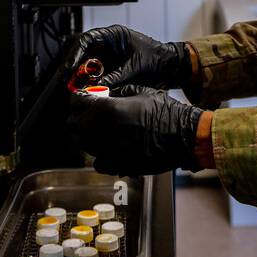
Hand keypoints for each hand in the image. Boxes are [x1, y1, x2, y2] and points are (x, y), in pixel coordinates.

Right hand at [66, 25, 190, 90]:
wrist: (170, 67)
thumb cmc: (157, 59)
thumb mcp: (136, 67)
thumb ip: (117, 76)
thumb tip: (99, 87)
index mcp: (114, 35)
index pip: (87, 39)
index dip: (75, 52)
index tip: (70, 66)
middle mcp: (108, 44)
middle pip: (83, 53)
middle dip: (74, 66)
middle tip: (68, 80)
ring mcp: (108, 56)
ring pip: (87, 65)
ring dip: (81, 76)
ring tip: (76, 87)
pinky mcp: (110, 68)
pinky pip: (95, 75)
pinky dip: (90, 82)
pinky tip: (88, 90)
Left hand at [66, 85, 204, 175]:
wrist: (183, 136)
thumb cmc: (166, 112)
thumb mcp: (140, 91)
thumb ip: (116, 92)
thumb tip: (104, 93)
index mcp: (106, 109)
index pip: (76, 102)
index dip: (78, 99)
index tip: (83, 99)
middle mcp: (101, 131)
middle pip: (74, 125)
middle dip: (79, 117)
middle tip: (90, 113)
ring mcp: (108, 150)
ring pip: (84, 144)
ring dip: (88, 135)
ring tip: (102, 130)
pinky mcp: (118, 165)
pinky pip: (98, 163)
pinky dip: (101, 156)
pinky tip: (111, 149)